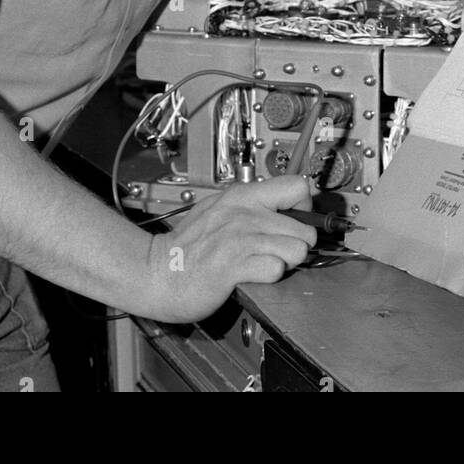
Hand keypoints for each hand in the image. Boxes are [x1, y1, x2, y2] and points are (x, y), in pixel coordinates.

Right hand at [144, 176, 316, 322]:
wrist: (157, 272)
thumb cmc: (188, 246)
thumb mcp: (220, 210)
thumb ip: (253, 206)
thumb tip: (289, 207)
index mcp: (242, 195)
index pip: (298, 186)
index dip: (306, 208)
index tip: (297, 220)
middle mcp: (244, 212)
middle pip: (305, 227)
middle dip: (298, 244)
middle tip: (278, 251)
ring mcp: (239, 238)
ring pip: (297, 249)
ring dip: (286, 262)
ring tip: (264, 262)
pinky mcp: (233, 265)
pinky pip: (276, 269)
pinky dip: (269, 276)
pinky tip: (252, 274)